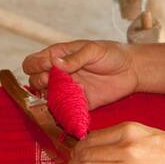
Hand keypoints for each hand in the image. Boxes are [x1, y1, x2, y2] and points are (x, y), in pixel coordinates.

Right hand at [22, 40, 138, 108]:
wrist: (132, 70)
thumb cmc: (111, 54)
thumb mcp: (93, 50)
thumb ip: (74, 58)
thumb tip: (54, 62)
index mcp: (58, 56)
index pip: (33, 62)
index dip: (34, 66)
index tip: (46, 68)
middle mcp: (59, 74)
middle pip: (35, 81)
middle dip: (40, 83)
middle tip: (53, 82)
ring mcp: (67, 89)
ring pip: (47, 98)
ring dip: (49, 99)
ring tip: (61, 95)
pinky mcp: (78, 104)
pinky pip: (64, 111)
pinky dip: (62, 113)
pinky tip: (68, 109)